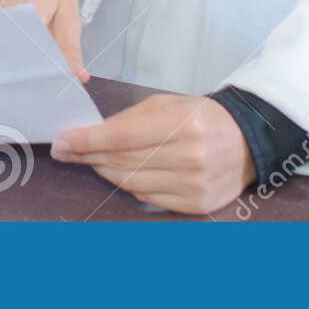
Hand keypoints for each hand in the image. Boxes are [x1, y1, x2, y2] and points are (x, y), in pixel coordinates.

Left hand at [51, 93, 254, 213]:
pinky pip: (147, 198)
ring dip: (104, 171)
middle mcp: (191, 157)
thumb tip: (91, 135)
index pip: (123, 136)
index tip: (63, 141)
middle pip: (123, 162)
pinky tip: (119, 174)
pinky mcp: (196, 205)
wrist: (245, 142)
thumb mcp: (168, 104)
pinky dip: (129, 186)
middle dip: (88, 156)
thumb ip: (130, 119)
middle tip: (66, 150)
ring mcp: (195, 185)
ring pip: (131, 183)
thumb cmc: (200, 118)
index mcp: (183, 124)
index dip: (88, 140)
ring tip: (89, 160)